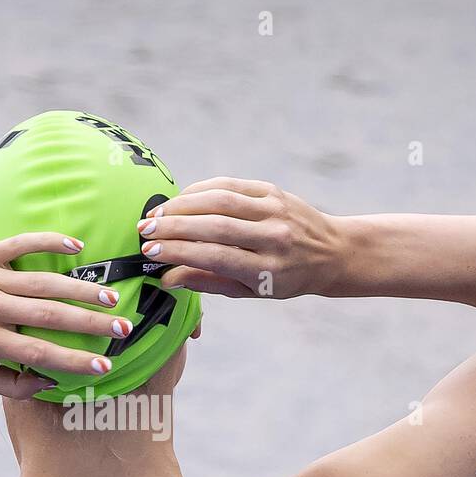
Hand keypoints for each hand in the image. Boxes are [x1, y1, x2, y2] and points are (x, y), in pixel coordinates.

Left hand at [0, 233, 129, 397]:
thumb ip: (7, 383)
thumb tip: (49, 382)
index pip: (39, 352)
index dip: (75, 359)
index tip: (104, 364)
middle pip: (49, 315)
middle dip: (90, 322)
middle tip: (123, 327)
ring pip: (42, 281)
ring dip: (80, 288)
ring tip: (110, 296)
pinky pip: (22, 244)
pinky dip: (50, 241)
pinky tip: (77, 246)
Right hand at [137, 178, 343, 298]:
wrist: (331, 252)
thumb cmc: (284, 278)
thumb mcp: (250, 291)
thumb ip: (209, 283)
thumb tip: (168, 278)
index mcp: (268, 270)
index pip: (216, 257)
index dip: (180, 252)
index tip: (151, 251)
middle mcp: (273, 238)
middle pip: (215, 227)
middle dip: (174, 227)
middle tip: (144, 230)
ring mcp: (274, 210)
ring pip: (219, 201)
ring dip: (182, 205)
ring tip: (156, 213)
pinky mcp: (272, 191)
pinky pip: (230, 185)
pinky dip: (200, 190)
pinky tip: (181, 199)